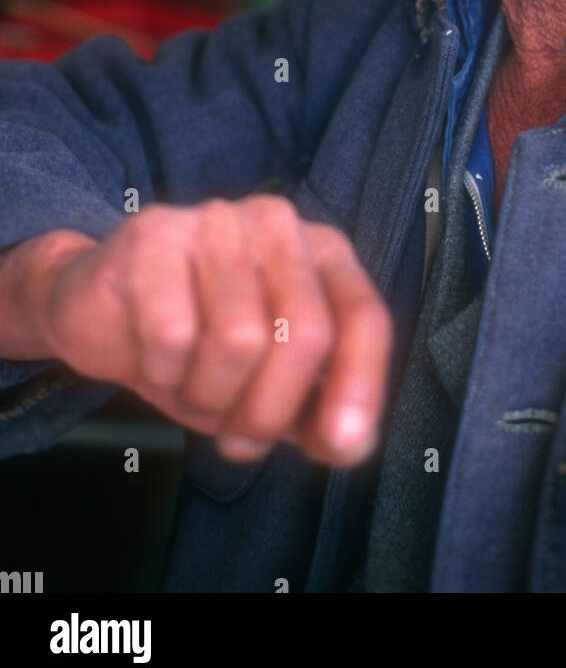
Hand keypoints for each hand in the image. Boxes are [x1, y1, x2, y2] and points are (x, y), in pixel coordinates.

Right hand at [34, 197, 392, 466]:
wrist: (99, 310)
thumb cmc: (195, 343)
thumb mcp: (264, 383)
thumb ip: (312, 411)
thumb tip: (349, 444)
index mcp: (321, 252)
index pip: (363, 317)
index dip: (360, 385)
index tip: (343, 445)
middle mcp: (278, 225)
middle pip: (305, 334)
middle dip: (270, 411)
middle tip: (239, 440)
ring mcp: (216, 221)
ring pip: (239, 340)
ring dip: (208, 395)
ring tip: (189, 385)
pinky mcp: (155, 235)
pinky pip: (172, 335)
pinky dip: (162, 373)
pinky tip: (153, 360)